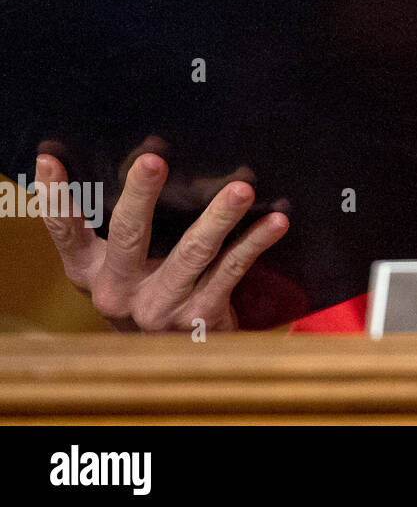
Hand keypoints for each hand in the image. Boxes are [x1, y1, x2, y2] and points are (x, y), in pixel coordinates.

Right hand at [34, 151, 288, 332]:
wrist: (173, 356)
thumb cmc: (148, 288)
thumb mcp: (124, 264)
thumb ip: (128, 221)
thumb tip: (152, 150)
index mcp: (91, 272)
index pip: (67, 232)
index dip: (55, 198)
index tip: (50, 159)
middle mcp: (119, 291)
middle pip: (128, 236)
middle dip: (140, 196)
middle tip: (153, 161)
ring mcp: (159, 306)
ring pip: (192, 253)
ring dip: (219, 217)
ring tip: (241, 189)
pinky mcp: (199, 316)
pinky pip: (232, 270)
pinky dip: (255, 242)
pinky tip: (275, 221)